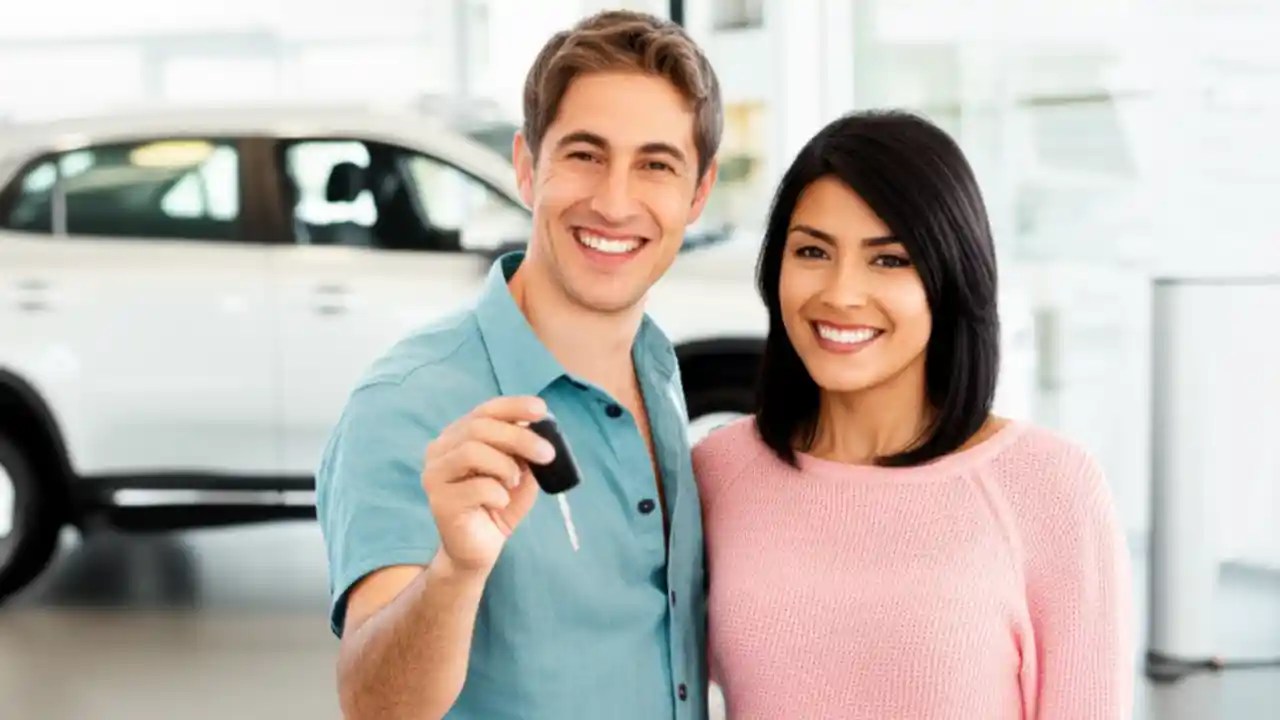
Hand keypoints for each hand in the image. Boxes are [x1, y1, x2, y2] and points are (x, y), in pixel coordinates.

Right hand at [421, 396, 554, 575]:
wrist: (479, 549)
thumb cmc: (499, 505)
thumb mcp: (520, 472)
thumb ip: (524, 450)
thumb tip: (537, 427)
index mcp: (459, 435)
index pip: (485, 410)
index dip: (514, 406)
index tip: (542, 410)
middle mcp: (440, 449)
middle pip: (479, 428)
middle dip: (519, 438)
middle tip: (547, 454)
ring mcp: (434, 474)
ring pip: (472, 451)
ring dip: (506, 467)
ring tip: (514, 483)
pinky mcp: (439, 501)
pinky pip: (476, 487)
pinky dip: (498, 493)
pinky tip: (499, 504)